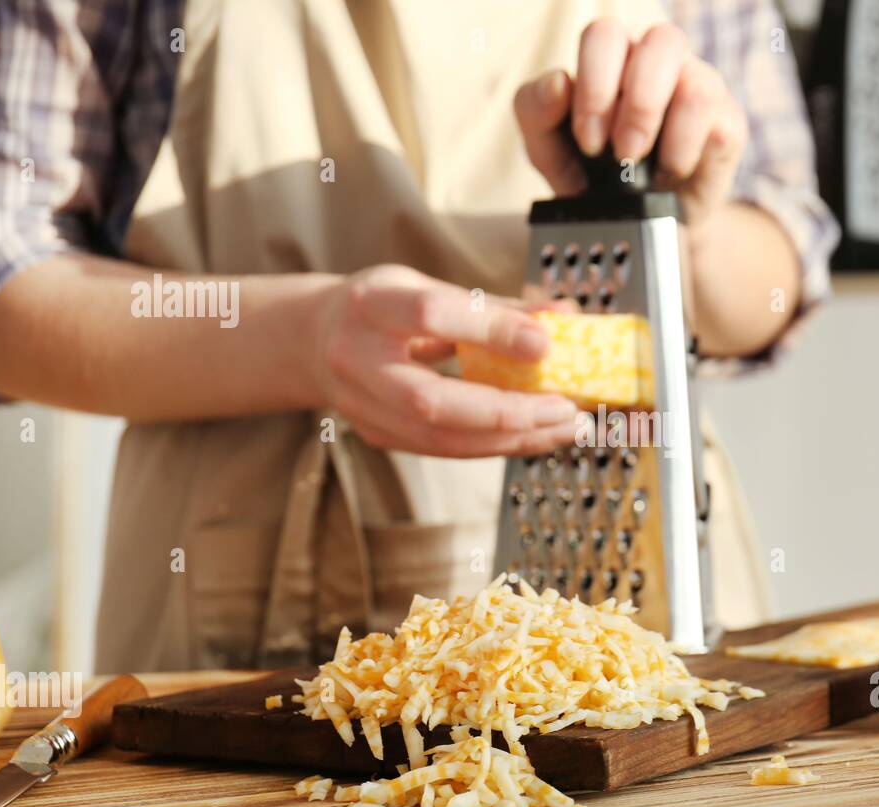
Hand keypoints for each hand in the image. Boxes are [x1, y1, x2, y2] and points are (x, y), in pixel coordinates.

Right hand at [312, 265, 578, 456]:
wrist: (314, 339)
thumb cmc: (383, 307)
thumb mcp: (430, 286)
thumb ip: (495, 306)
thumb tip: (564, 314)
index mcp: (371, 303)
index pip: (431, 314)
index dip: (491, 330)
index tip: (544, 343)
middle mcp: (357, 358)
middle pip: (432, 399)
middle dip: (507, 411)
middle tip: (563, 408)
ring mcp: (362, 405)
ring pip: (441, 437)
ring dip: (512, 438)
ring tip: (563, 427)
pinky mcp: (378, 435)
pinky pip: (444, 448)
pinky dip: (495, 445)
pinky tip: (535, 435)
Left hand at [514, 19, 747, 227]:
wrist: (640, 232)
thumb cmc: (595, 180)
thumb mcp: (549, 152)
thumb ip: (536, 112)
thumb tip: (558, 83)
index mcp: (614, 59)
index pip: (605, 36)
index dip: (595, 85)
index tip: (589, 142)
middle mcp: (659, 64)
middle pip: (659, 39)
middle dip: (634, 101)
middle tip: (619, 152)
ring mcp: (698, 86)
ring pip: (690, 72)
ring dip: (654, 119)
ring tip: (639, 162)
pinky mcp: (726, 120)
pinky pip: (709, 111)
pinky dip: (682, 148)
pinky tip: (669, 171)